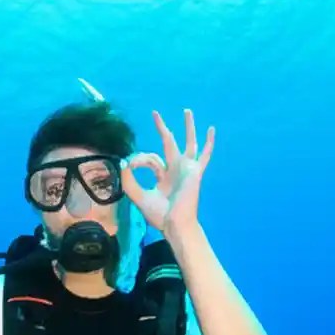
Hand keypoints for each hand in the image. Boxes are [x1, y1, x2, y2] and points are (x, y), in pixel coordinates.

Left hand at [121, 110, 214, 235]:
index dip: (138, 160)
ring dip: (188, 126)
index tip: (131, 165)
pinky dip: (208, 143)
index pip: (150, 159)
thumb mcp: (137, 196)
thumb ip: (129, 180)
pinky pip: (204, 155)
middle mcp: (175, 169)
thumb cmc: (159, 215)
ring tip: (187, 111)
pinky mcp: (195, 171)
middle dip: (162, 128)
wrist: (174, 224)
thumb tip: (123, 162)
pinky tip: (211, 129)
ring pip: (188, 142)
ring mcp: (186, 168)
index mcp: (162, 176)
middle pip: (168, 143)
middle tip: (155, 113)